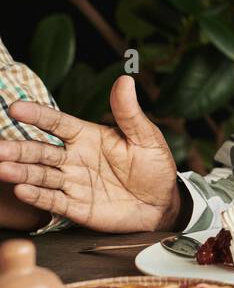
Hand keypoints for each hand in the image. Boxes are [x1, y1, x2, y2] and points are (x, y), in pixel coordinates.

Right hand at [0, 75, 180, 232]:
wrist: (163, 204)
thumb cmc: (154, 167)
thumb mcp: (146, 137)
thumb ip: (129, 113)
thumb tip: (125, 80)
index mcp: (87, 136)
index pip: (57, 123)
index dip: (38, 115)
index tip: (16, 108)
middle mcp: (74, 158)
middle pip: (41, 151)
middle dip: (19, 149)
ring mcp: (73, 183)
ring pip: (42, 176)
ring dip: (21, 172)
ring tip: (3, 168)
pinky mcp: (77, 208)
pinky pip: (54, 201)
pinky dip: (37, 196)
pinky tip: (21, 189)